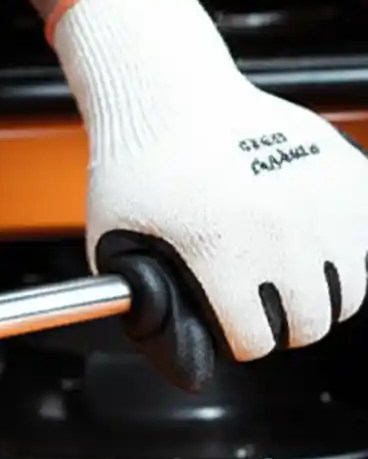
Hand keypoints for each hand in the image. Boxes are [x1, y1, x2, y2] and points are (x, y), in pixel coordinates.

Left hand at [52, 0, 367, 388]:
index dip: (239, 341)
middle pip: (312, 323)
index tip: (232, 329)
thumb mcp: (116, 246)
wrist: (173, 100)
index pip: (256, 339)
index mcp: (224, 250)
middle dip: (283, 326)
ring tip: (286, 282)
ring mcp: (323, 201)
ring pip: (351, 291)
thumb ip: (146, 305)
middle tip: (261, 309)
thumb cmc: (139, 169)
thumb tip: (182, 358)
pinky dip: (347, 254)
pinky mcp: (350, 177)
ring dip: (321, 297)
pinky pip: (367, 244)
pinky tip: (309, 246)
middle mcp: (282, 228)